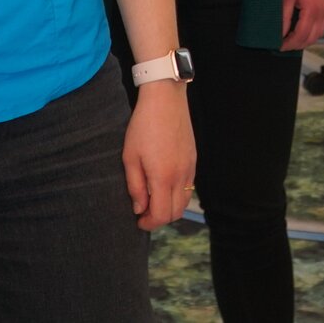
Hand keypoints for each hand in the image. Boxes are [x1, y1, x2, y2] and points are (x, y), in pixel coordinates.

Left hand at [123, 81, 196, 229]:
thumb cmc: (143, 126)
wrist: (166, 99)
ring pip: (184, 202)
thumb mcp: (130, 156)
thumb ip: (135, 186)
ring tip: (153, 200)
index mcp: (163, 176)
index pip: (161, 214)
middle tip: (144, 213)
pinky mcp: (194, 160)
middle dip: (159, 219)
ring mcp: (190, 168)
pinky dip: (177, 194)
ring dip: (170, 207)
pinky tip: (164, 184)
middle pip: (176, 213)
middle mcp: (181, 176)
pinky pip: (189, 187)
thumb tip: (139, 209)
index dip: (149, 223)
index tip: (138, 221)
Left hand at [280, 0, 323, 50]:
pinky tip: (302, 32)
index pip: (301, 35)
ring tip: (292, 40)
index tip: (280, 46)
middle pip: (311, 38)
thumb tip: (280, 33)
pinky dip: (313, 34)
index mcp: (311, 10)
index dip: (289, 43)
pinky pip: (322, 27)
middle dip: (297, 45)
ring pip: (318, 35)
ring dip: (306, 40)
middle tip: (284, 45)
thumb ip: (284, 17)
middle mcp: (321, 13)